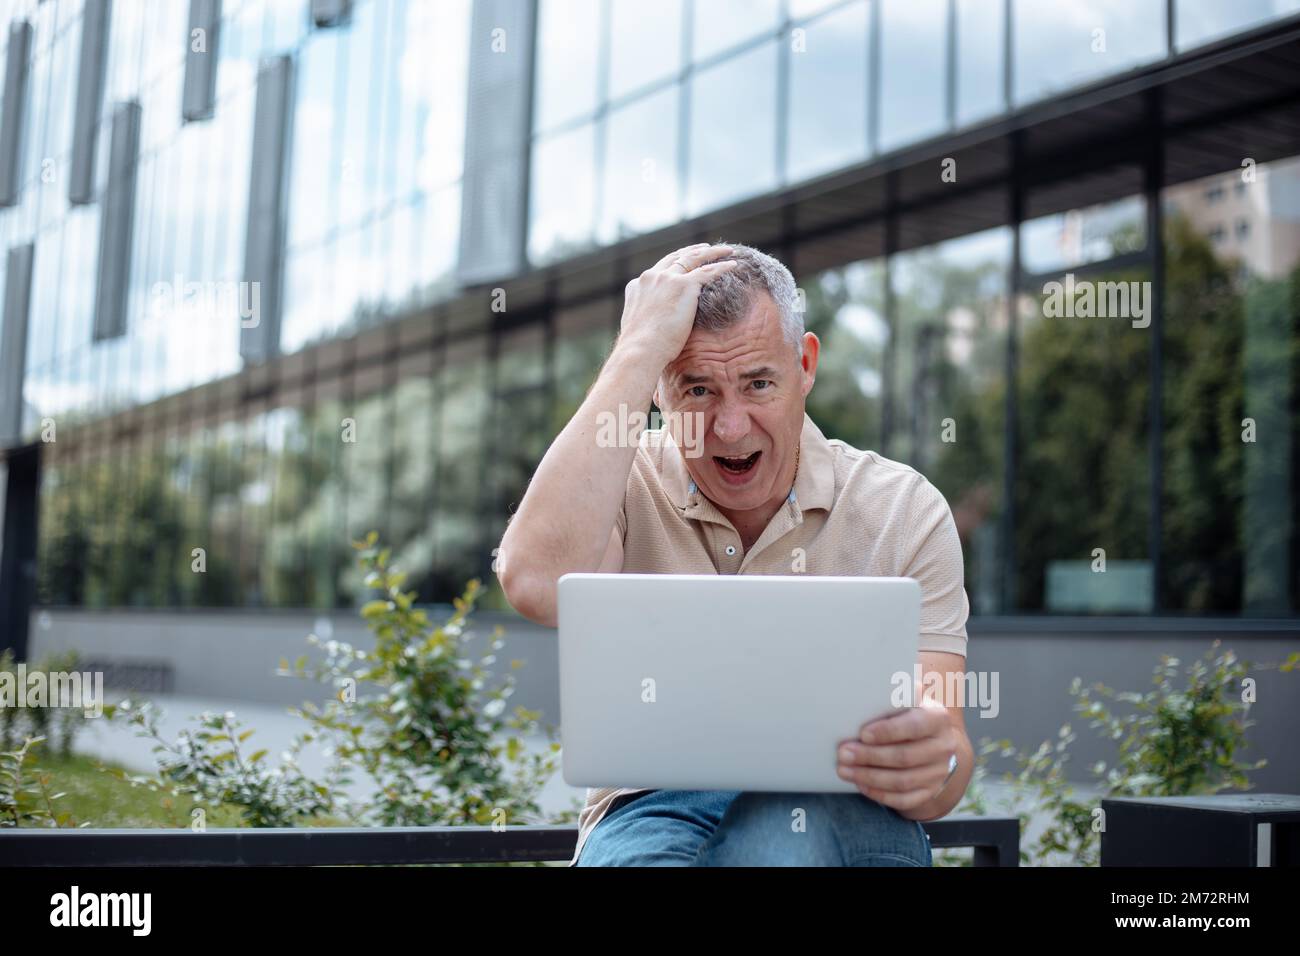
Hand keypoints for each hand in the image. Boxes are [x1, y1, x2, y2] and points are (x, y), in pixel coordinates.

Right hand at [615, 243, 737, 372]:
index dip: (673, 264)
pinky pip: (708, 271)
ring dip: (711, 253)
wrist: (640, 350)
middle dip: (692, 252)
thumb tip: (656, 326)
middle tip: (705, 248)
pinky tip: (733, 264)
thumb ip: (649, 318)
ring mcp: (667, 279)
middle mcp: (651, 277)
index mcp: (637, 286)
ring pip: (693, 259)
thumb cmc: (640, 349)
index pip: (658, 270)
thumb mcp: (640, 328)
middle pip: (676, 258)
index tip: (683, 263)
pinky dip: (722, 266)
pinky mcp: (683, 286)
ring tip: (725, 251)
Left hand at [835, 684, 957, 812]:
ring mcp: (938, 772)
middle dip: (870, 756)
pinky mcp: (930, 792)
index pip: (914, 726)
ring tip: (844, 769)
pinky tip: (860, 784)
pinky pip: (904, 799)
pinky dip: (880, 794)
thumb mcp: (908, 698)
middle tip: (843, 752)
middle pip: (904, 756)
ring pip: (902, 781)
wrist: (934, 740)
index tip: (863, 733)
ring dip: (869, 776)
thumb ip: (896, 691)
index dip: (888, 731)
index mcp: (938, 718)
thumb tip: (873, 677)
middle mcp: (943, 747)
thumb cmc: (910, 713)